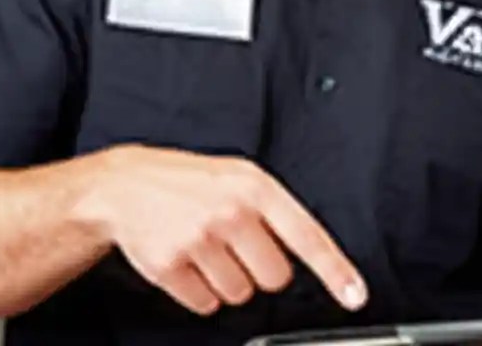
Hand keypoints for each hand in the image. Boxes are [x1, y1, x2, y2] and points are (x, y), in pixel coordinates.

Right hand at [78, 144, 367, 315]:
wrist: (125, 187)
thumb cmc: (189, 183)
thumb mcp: (238, 178)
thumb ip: (274, 211)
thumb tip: (311, 255)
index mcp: (254, 187)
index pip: (306, 236)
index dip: (335, 271)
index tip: (356, 296)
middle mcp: (229, 213)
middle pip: (275, 279)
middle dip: (259, 270)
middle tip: (236, 247)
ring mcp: (198, 240)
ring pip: (240, 296)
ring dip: (227, 282)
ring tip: (207, 251)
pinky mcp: (170, 266)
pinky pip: (206, 304)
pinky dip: (199, 292)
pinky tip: (187, 262)